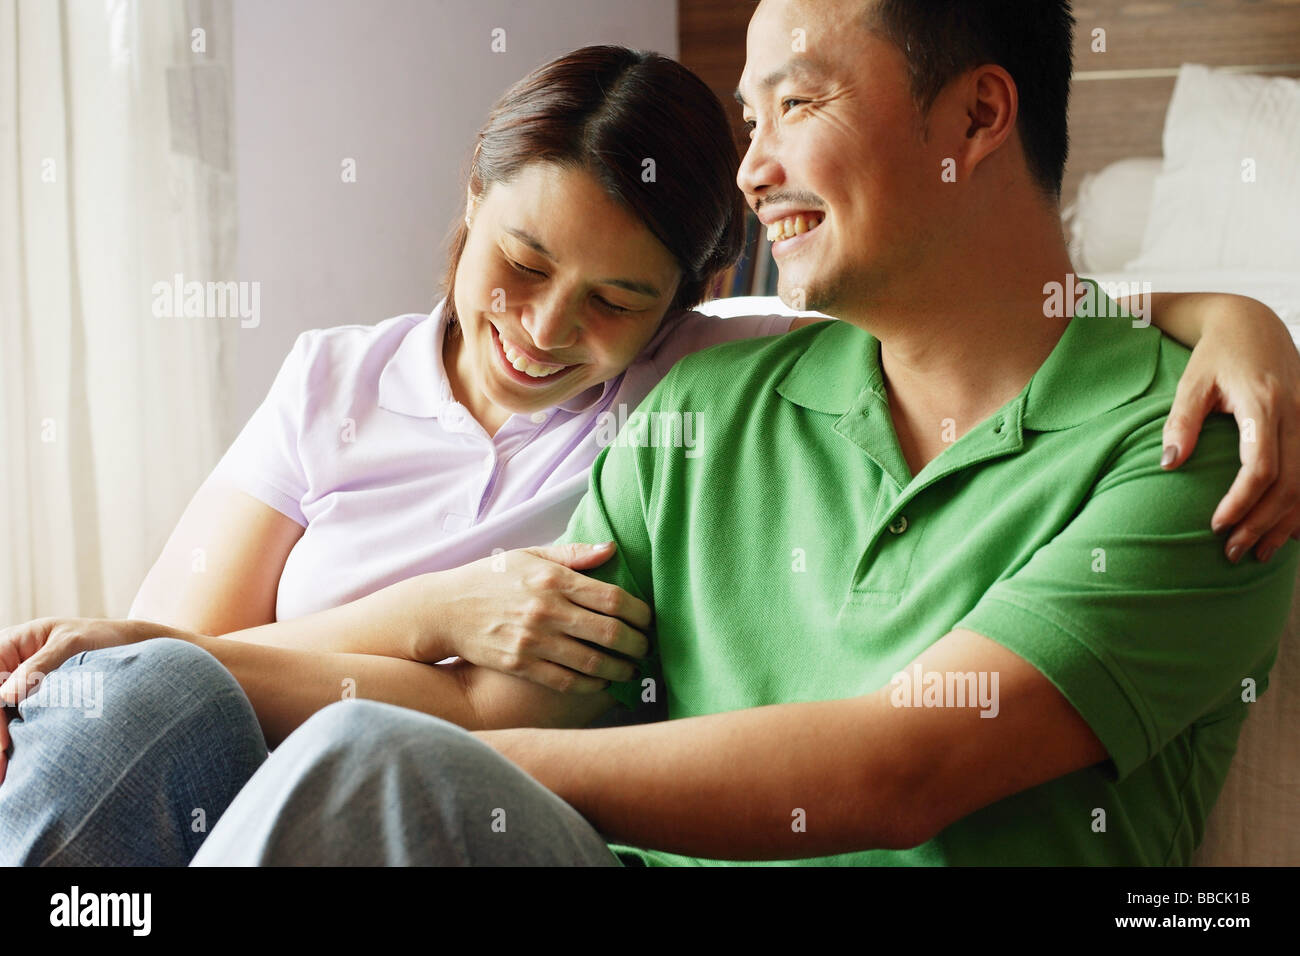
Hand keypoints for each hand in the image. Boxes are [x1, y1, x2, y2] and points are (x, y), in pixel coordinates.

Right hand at [0, 616, 160, 783]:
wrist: (133, 645)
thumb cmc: (103, 636)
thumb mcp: (72, 644)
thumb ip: (40, 665)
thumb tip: (5, 695)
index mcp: (11, 644)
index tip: (4, 744)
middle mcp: (9, 666)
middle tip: (3, 772)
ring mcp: (19, 686)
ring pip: (4, 718)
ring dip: (4, 745)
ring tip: (8, 776)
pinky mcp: (34, 702)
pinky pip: (19, 723)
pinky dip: (18, 744)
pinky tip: (18, 766)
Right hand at [421, 542, 650, 693]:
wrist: (445, 609)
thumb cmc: (491, 578)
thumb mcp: (529, 554)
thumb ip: (572, 553)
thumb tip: (611, 548)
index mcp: (553, 579)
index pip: (614, 598)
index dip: (641, 613)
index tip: (650, 620)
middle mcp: (547, 610)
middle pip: (610, 632)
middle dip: (638, 644)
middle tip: (647, 648)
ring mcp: (533, 640)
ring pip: (593, 662)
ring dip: (621, 669)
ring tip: (632, 669)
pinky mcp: (521, 665)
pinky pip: (567, 681)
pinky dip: (592, 685)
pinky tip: (603, 682)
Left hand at [1161, 295, 1299, 561]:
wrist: (1252, 324)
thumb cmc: (1215, 356)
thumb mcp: (1190, 383)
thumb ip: (1181, 423)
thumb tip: (1168, 465)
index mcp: (1262, 403)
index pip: (1261, 465)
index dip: (1241, 501)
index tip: (1216, 525)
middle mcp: (1295, 414)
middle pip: (1290, 482)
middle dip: (1263, 523)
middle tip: (1233, 552)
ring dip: (1285, 523)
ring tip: (1258, 553)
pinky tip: (1286, 533)